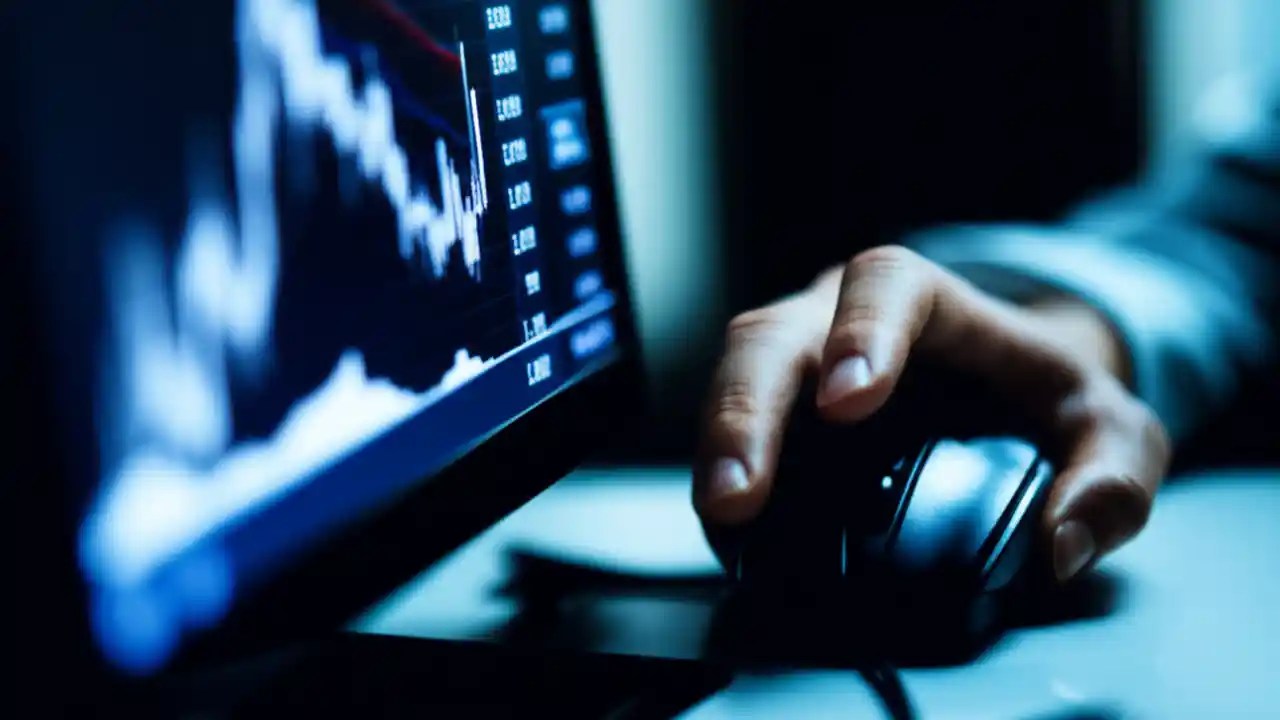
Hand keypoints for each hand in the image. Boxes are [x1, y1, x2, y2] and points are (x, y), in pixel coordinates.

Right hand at [693, 245, 1169, 582]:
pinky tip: (728, 532)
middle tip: (741, 492)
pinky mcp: (778, 415)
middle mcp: (845, 320)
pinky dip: (723, 477)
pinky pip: (733, 431)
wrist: (1003, 394)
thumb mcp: (1111, 429)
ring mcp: (801, 365)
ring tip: (722, 519)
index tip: (847, 402)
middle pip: (775, 333)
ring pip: (736, 374)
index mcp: (934, 302)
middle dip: (749, 409)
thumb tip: (1062, 545)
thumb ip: (1111, 476)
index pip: (886, 283)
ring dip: (720, 444)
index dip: (861, 331)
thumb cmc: (1047, 397)